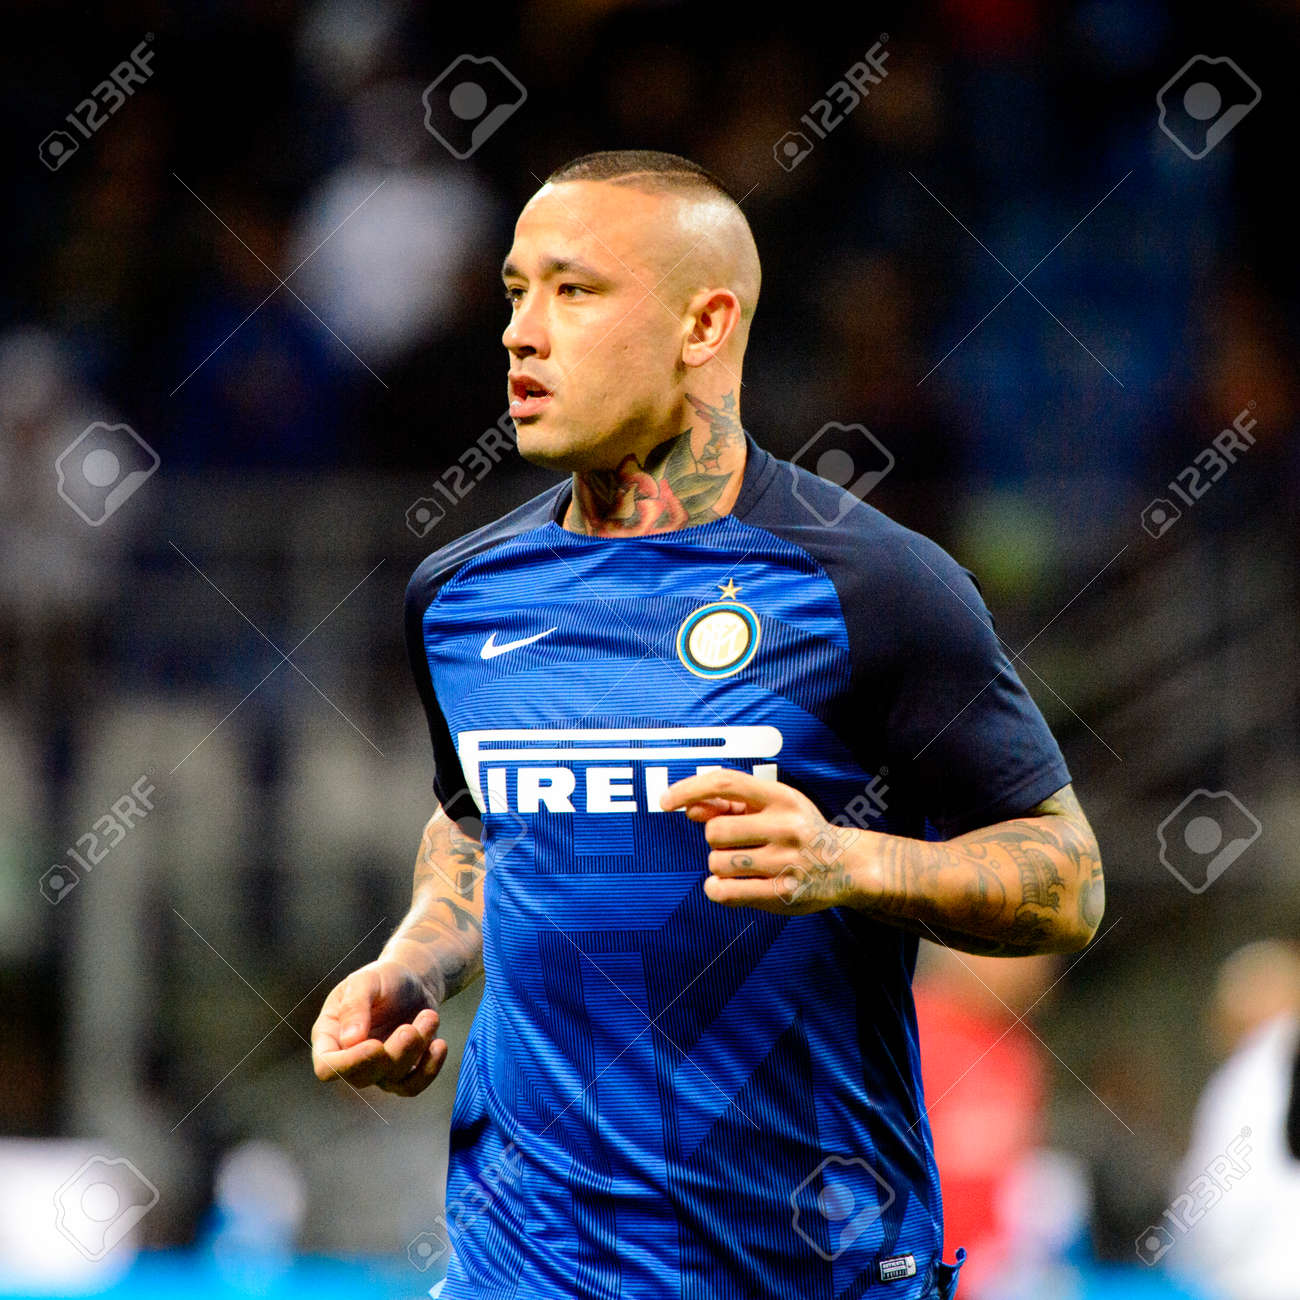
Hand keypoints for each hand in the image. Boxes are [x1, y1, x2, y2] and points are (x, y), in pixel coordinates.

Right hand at [311, 959, 446, 1095]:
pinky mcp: (401, 1072)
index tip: (375, 1045)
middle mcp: (349, 1057)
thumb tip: (349, 1041)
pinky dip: (429, 1069)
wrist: (414, 980)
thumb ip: (354, 1006)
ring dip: (415, 1051)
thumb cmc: (385, 977)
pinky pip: (412, 1086)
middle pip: (362, 1078)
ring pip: (392, 1081)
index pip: (327, 1067)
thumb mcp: (366, 980)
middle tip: (409, 1028)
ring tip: (429, 1017)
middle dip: (392, 1054)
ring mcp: (376, 1068)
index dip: (348, 1064)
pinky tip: (439, 1044)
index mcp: (330, 1035)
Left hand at [659, 769, 860, 913]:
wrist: (847, 866)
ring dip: (720, 866)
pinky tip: (723, 886)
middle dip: (715, 840)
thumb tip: (689, 807)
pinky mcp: (783, 893)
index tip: (665, 802)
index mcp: (781, 797)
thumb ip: (730, 805)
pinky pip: (726, 892)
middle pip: (714, 832)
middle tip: (737, 845)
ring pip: (718, 863)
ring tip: (742, 865)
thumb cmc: (799, 831)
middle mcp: (786, 826)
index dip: (688, 789)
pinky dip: (716, 890)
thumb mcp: (772, 807)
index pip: (726, 783)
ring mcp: (786, 861)